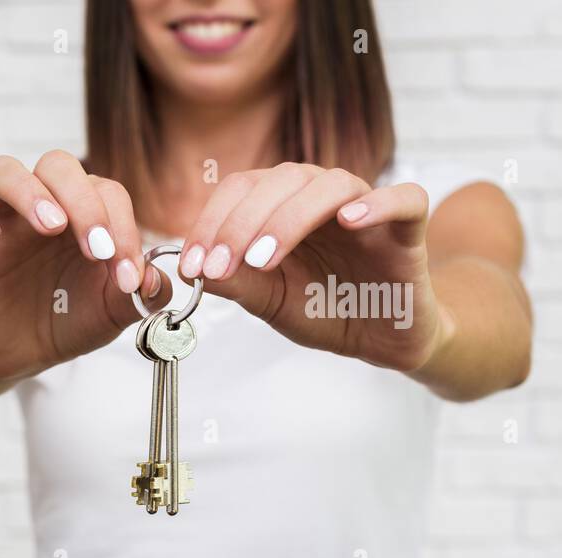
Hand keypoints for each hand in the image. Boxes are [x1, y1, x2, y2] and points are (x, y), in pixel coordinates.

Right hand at [0, 150, 169, 379]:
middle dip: (81, 200)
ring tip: (49, 226)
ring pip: (3, 170)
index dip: (123, 227)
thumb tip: (158, 278)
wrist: (24, 352)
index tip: (125, 275)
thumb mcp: (112, 312)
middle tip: (94, 247)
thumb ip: (140, 294)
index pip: (106, 193)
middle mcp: (44, 206)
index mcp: (85, 213)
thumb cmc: (71, 319)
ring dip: (28, 191)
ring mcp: (3, 221)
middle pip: (56, 164)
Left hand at [178, 163, 450, 372]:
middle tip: (222, 266)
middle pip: (281, 180)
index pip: (242, 189)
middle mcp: (321, 197)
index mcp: (283, 205)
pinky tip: (350, 222)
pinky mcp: (408, 226)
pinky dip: (378, 204)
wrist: (379, 336)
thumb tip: (190, 270)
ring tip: (264, 258)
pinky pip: (404, 198)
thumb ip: (236, 283)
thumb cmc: (324, 308)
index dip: (212, 222)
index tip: (192, 267)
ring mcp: (366, 207)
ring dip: (291, 217)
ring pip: (332, 184)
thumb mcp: (269, 301)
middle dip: (242, 223)